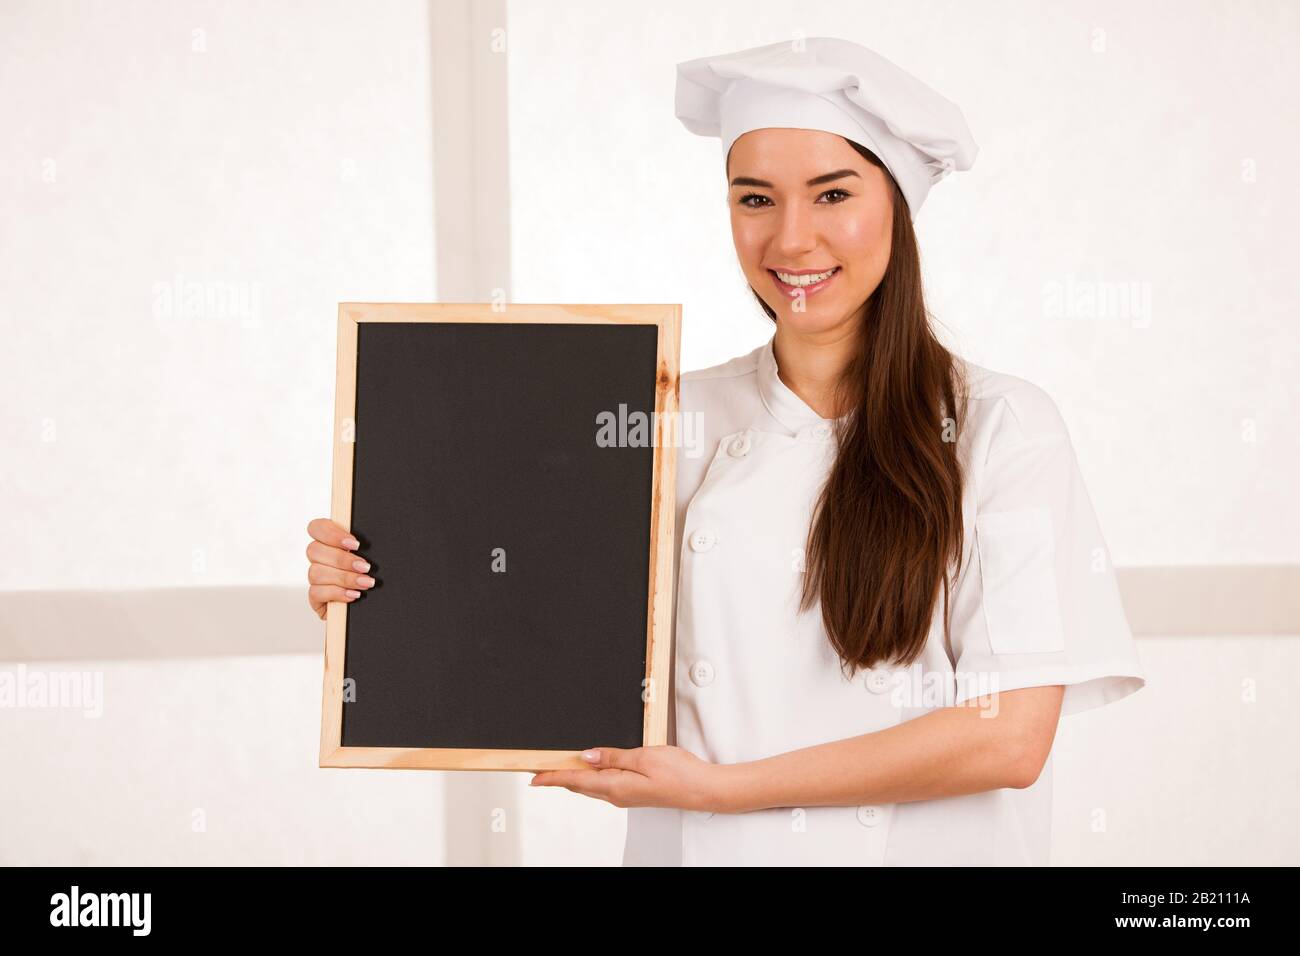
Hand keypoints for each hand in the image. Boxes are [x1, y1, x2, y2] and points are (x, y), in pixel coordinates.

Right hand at [305, 517, 375, 619]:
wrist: (375, 605)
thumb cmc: (372, 575)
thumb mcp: (371, 557)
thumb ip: (364, 546)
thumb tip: (369, 539)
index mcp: (330, 542)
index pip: (316, 527)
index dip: (332, 534)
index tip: (355, 544)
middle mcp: (319, 558)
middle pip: (314, 550)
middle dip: (342, 559)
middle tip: (365, 567)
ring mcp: (315, 578)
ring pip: (316, 572)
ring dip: (344, 578)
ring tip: (365, 583)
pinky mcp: (315, 597)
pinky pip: (316, 592)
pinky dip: (337, 593)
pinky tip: (353, 595)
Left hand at [529, 746, 729, 812]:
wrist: (702, 788)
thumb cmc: (678, 773)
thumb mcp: (642, 757)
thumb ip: (612, 756)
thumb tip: (586, 755)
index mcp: (614, 786)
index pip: (575, 781)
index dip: (552, 778)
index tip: (534, 777)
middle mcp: (616, 795)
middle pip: (580, 785)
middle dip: (559, 776)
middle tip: (541, 768)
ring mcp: (625, 795)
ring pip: (592, 785)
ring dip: (575, 776)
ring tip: (560, 765)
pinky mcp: (634, 792)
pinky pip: (605, 784)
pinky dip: (592, 776)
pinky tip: (592, 767)